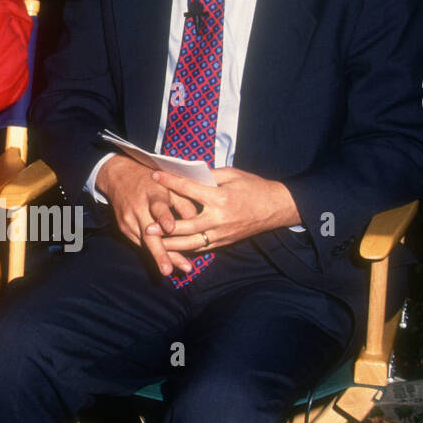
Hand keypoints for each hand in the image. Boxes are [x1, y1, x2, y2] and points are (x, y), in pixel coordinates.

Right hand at [95, 155, 200, 276]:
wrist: (119, 176)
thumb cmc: (151, 180)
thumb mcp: (168, 183)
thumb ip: (184, 201)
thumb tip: (197, 220)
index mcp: (152, 193)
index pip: (158, 206)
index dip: (164, 217)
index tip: (170, 227)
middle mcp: (137, 209)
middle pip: (148, 234)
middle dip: (158, 253)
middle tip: (167, 269)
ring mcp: (128, 220)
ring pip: (145, 243)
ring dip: (159, 257)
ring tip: (171, 270)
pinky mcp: (124, 228)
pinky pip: (140, 243)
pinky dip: (153, 252)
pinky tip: (165, 262)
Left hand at [145, 167, 299, 267]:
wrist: (276, 208)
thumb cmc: (254, 187)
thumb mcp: (233, 174)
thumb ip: (209, 176)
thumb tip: (188, 174)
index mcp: (220, 198)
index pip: (189, 189)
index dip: (170, 182)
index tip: (155, 175)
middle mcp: (219, 219)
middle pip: (185, 225)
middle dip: (164, 226)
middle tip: (146, 225)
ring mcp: (221, 233)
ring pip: (190, 242)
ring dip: (170, 243)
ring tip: (153, 241)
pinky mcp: (224, 242)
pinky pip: (200, 247)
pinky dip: (185, 248)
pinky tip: (171, 247)